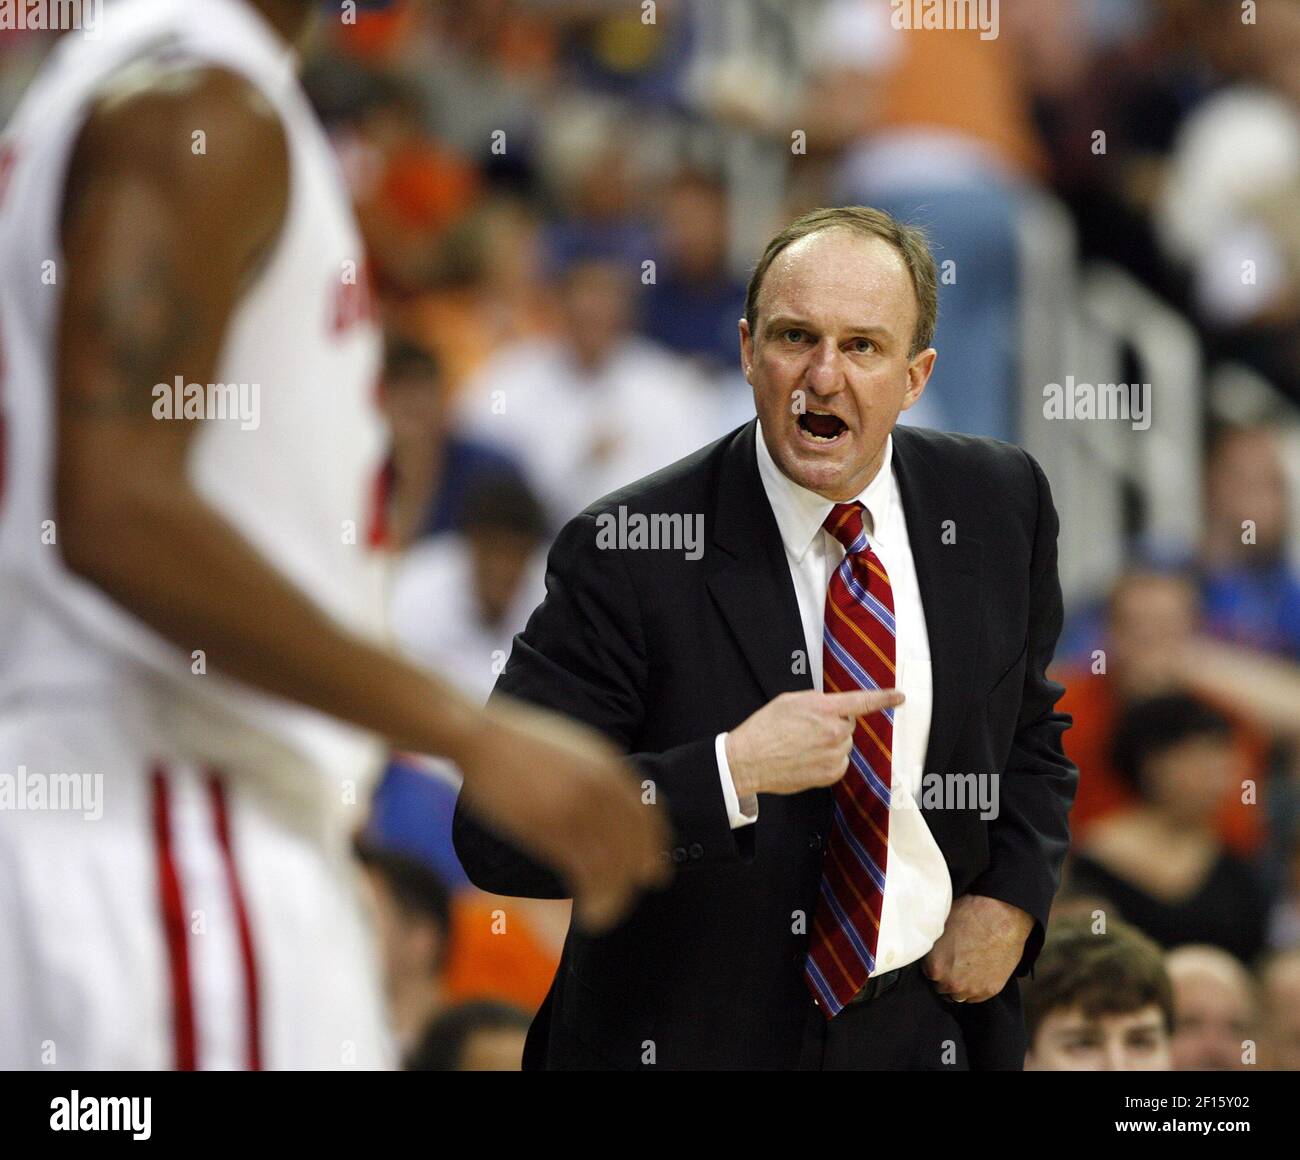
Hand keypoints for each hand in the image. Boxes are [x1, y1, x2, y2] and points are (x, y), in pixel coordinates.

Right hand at [457, 697, 670, 931]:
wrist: (480, 736)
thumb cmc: (517, 742)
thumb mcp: (571, 747)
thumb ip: (595, 773)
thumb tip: (608, 802)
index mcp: (609, 765)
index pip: (648, 817)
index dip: (653, 850)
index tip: (652, 873)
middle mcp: (601, 786)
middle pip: (635, 846)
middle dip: (635, 878)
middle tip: (626, 899)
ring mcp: (577, 806)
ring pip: (614, 865)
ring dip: (614, 898)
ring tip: (602, 915)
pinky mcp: (550, 827)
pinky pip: (586, 873)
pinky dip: (594, 899)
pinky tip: (587, 912)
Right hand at [724, 688, 904, 797]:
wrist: (749, 760)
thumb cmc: (765, 729)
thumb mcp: (790, 701)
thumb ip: (818, 701)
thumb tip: (831, 708)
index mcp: (824, 709)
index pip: (862, 701)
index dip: (883, 698)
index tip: (898, 696)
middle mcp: (834, 732)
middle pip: (848, 725)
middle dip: (833, 724)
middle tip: (806, 729)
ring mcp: (834, 755)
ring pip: (843, 745)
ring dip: (830, 744)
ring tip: (802, 746)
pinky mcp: (831, 774)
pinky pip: (839, 762)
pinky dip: (828, 760)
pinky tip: (806, 759)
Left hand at [921, 894, 1033, 1002]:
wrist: (1001, 915)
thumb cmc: (970, 915)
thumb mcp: (940, 927)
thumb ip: (932, 948)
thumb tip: (928, 950)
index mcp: (935, 967)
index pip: (928, 974)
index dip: (935, 965)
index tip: (942, 959)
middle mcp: (951, 982)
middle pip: (942, 987)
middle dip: (946, 977)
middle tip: (955, 962)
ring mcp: (972, 989)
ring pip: (959, 995)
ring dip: (961, 985)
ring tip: (967, 968)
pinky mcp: (990, 990)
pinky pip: (976, 997)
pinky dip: (976, 987)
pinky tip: (979, 971)